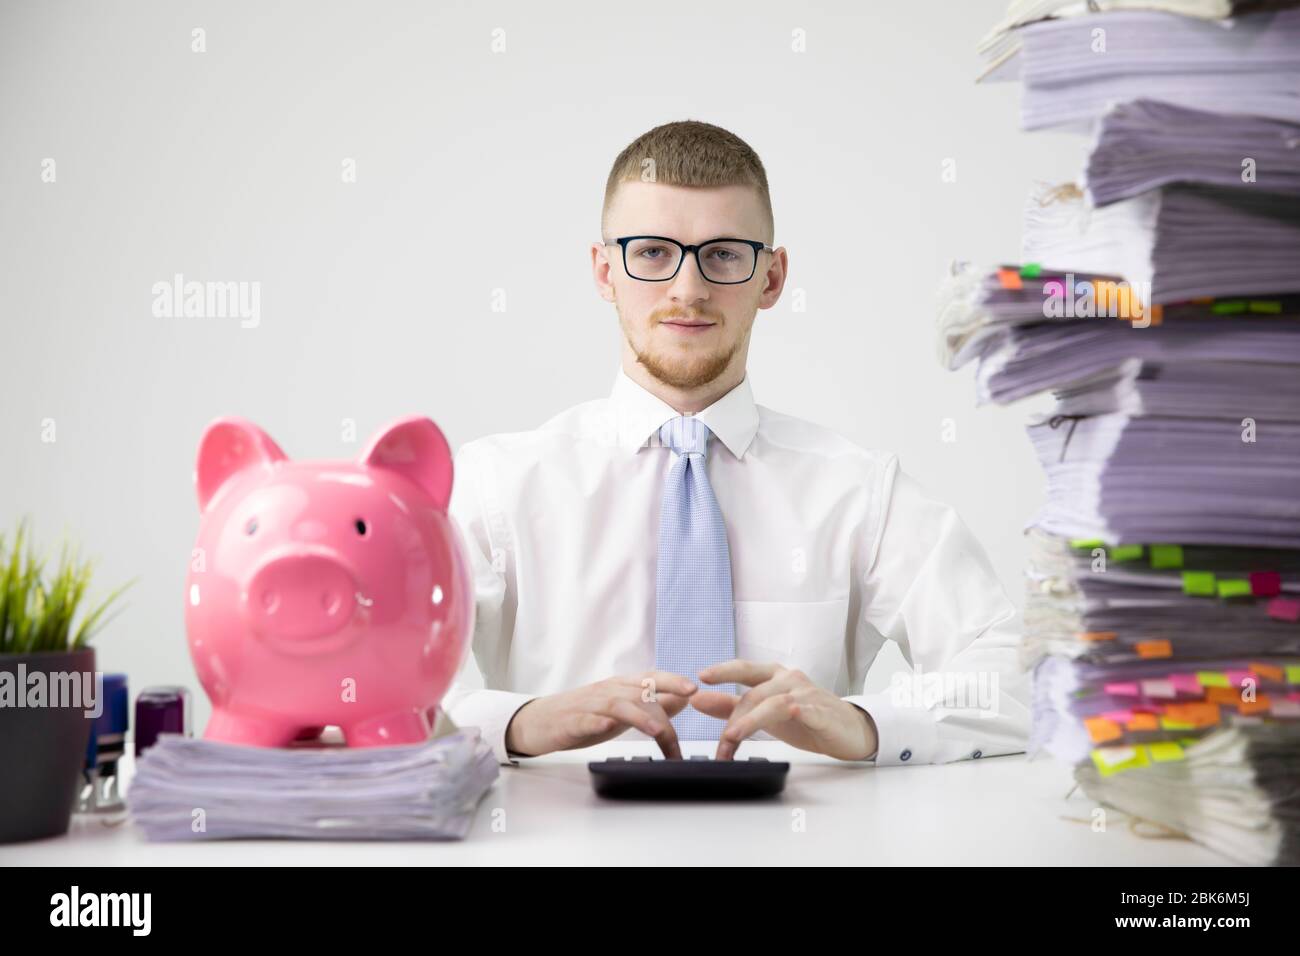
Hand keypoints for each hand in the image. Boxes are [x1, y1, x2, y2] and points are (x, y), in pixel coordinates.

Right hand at [504, 670, 696, 758]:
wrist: (538, 721)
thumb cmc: (583, 715)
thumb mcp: (621, 709)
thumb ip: (650, 704)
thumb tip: (682, 700)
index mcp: (620, 687)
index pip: (650, 678)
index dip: (672, 680)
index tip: (695, 688)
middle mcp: (607, 691)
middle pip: (639, 690)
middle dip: (664, 698)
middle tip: (687, 701)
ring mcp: (588, 706)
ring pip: (617, 705)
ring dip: (639, 716)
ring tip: (657, 729)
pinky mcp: (570, 722)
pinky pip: (584, 720)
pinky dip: (595, 722)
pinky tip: (605, 726)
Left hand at [690, 660, 877, 760]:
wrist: (851, 732)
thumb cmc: (807, 719)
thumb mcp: (765, 713)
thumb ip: (732, 705)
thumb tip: (697, 699)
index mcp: (775, 677)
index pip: (745, 669)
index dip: (723, 671)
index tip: (699, 679)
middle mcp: (789, 679)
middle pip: (754, 691)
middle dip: (733, 718)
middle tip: (720, 744)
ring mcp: (805, 694)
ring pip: (771, 701)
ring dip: (749, 721)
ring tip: (732, 738)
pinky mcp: (819, 711)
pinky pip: (796, 710)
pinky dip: (779, 717)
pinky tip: (767, 726)